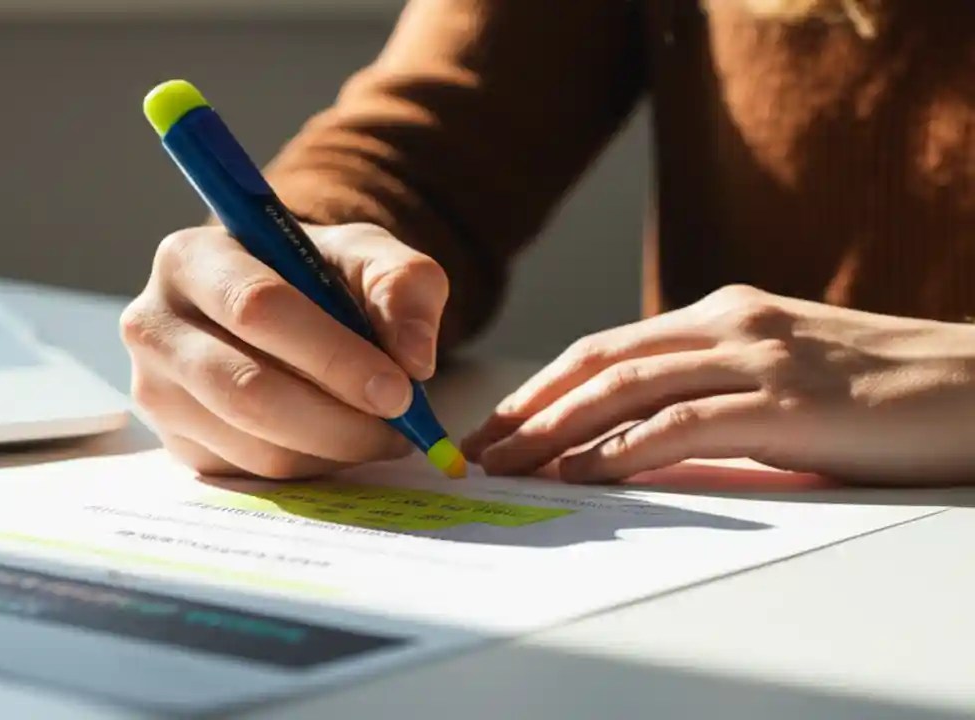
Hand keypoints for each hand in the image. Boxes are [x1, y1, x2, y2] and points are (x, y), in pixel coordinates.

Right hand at [121, 223, 447, 478]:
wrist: (273, 307)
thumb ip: (402, 285)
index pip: (256, 308)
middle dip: (337, 419)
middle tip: (399, 428)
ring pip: (253, 444)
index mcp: (191, 258)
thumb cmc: (312, 274)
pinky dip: (311, 466)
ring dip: (332, 449)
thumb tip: (414, 358)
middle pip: (246, 389)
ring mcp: (156, 392)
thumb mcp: (365, 255)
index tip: (397, 389)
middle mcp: (154, 325)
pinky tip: (337, 438)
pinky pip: (251, 474)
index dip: (331, 355)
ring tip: (379, 431)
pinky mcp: (174, 444)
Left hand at [463, 285, 974, 484]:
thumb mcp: (782, 376)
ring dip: (552, 430)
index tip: (497, 424)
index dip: (542, 386)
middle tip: (475, 448)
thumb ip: (714, 391)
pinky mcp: (783, 403)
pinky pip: (677, 425)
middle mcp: (727, 324)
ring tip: (504, 465)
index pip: (606, 347)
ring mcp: (755, 359)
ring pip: (623, 388)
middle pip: (597, 361)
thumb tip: (636, 437)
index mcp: (723, 314)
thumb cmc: (882, 392)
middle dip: (527, 407)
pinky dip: (617, 448)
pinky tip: (579, 474)